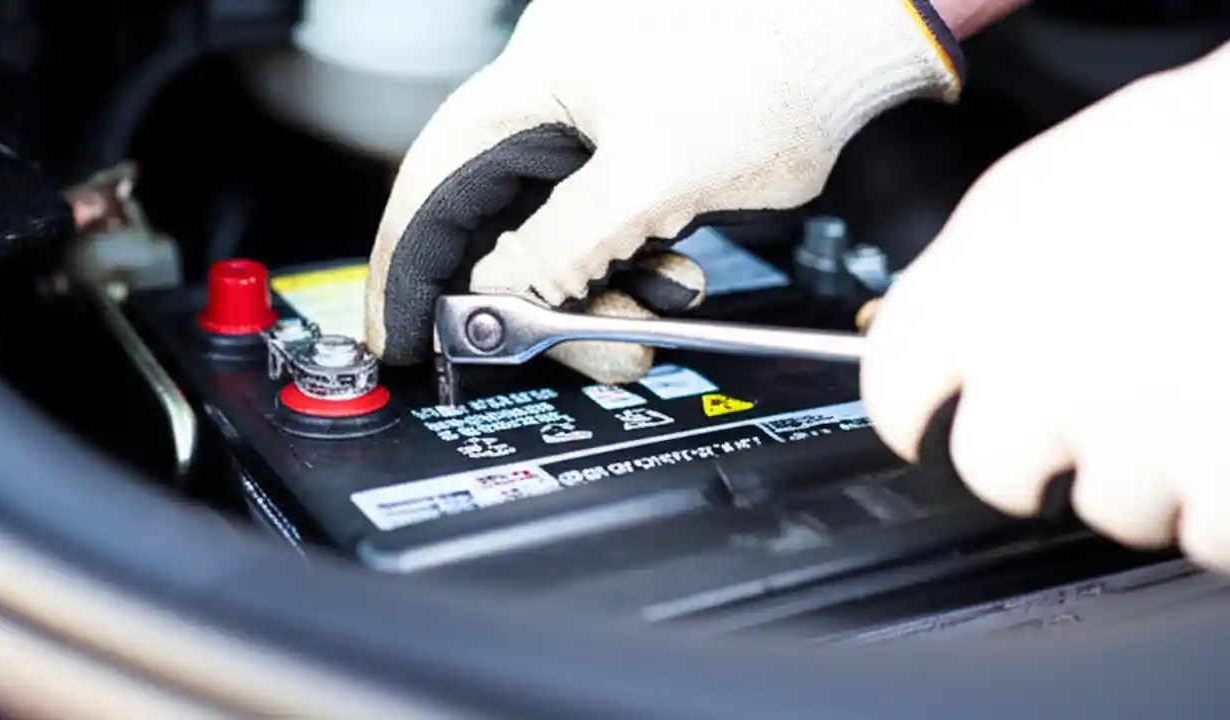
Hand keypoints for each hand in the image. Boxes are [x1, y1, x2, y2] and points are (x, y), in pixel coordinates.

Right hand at [365, 0, 962, 383]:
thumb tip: (507, 285)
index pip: (436, 181)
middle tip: (566, 345)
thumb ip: (569, 238)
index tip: (404, 333)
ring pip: (558, 226)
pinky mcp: (640, 141)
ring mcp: (597, 118)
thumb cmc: (775, 63)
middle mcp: (553, 96)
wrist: (858, 36)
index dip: (412, 264)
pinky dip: (630, 257)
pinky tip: (672, 271)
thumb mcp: (658, 173)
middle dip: (532, 294)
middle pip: (499, 216)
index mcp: (533, 81)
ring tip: (653, 304)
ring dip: (596, 282)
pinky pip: (607, 215)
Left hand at [861, 42, 1229, 569]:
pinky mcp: (1220, 483)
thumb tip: (947, 334)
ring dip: (1145, 473)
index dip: (913, 410)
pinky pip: (1204, 533)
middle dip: (1035, 456)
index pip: (893, 389)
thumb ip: (980, 273)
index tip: (928, 422)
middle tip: (1090, 413)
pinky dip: (1223, 501)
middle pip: (993, 468)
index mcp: (976, 289)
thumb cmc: (1200, 149)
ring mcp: (1129, 437)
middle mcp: (1034, 373)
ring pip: (1108, 506)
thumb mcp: (1050, 185)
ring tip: (1196, 394)